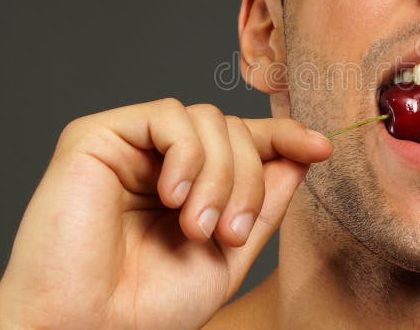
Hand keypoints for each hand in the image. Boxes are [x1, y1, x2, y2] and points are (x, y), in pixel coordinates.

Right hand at [0, 98, 331, 329]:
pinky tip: (173, 196)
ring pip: (208, 120)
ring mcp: (130, 146)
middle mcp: (160, 160)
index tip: (321, 147)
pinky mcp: (97, 136)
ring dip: (219, 175)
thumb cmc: (149, 304)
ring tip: (198, 227)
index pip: (244, 143)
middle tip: (228, 234)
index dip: (285, 138)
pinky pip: (168, 115)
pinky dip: (187, 154)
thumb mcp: (230, 251)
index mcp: (189, 184)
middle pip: (233, 130)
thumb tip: (303, 153)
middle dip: (248, 180)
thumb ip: (265, 201)